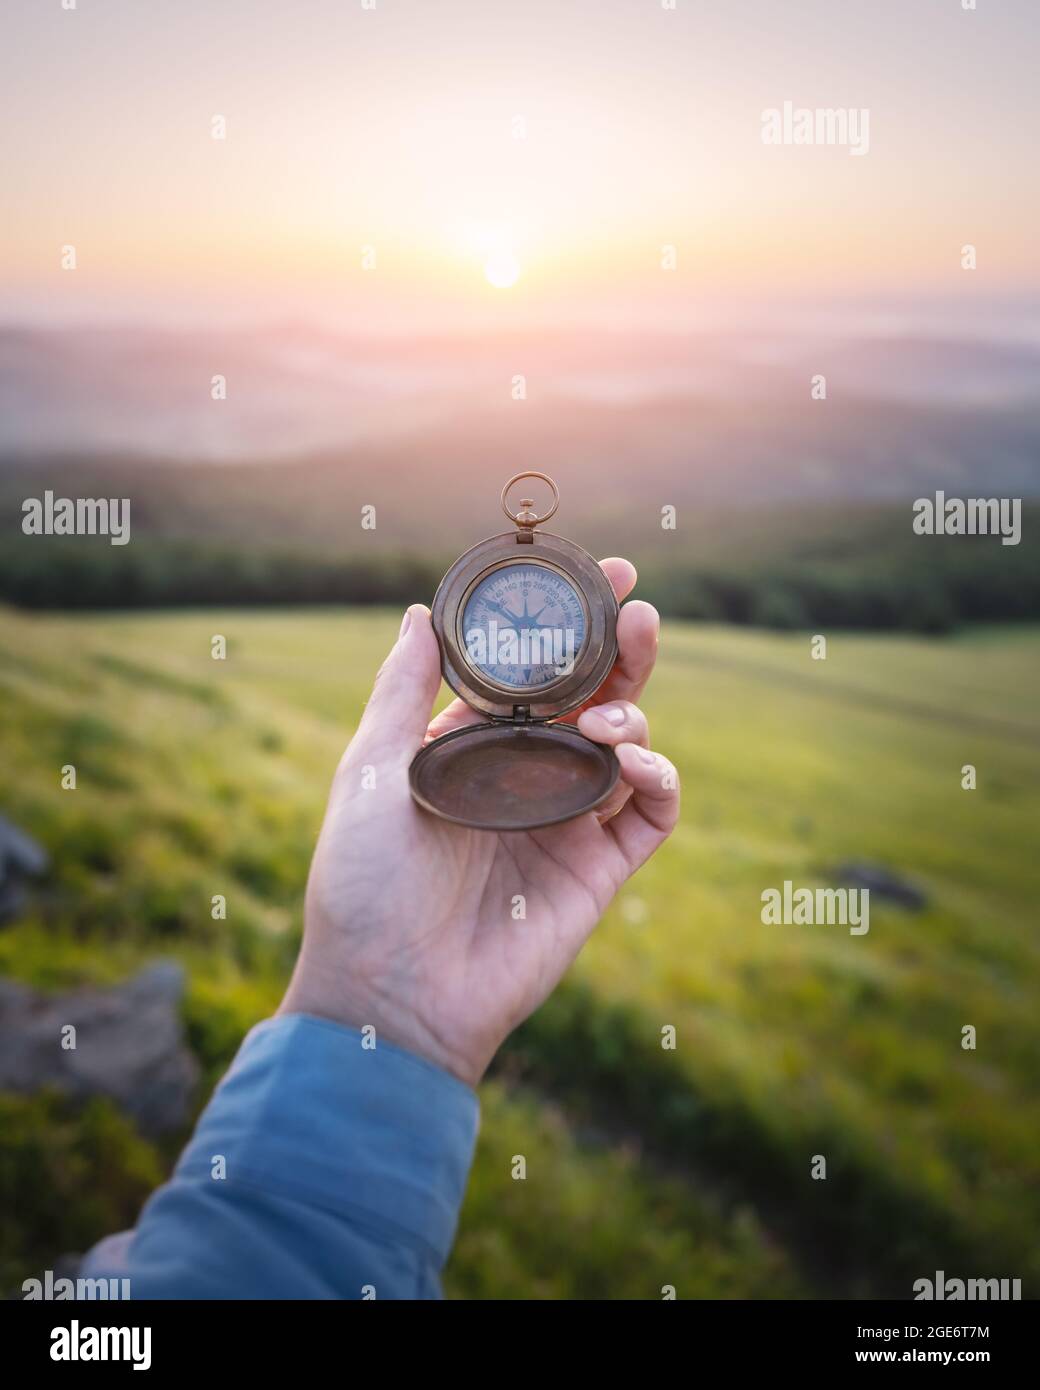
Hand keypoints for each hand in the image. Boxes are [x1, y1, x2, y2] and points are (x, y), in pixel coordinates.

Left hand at [278, 558, 678, 1086]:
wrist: (390, 991)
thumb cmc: (363, 880)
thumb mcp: (371, 770)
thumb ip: (403, 691)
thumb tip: (418, 612)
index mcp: (472, 746)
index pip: (535, 671)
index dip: (570, 624)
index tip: (600, 575)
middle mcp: (526, 776)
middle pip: (593, 697)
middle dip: (622, 651)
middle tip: (636, 613)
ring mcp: (567, 821)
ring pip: (629, 745)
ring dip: (632, 715)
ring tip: (608, 720)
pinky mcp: (598, 869)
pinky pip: (651, 812)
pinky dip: (658, 778)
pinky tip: (633, 765)